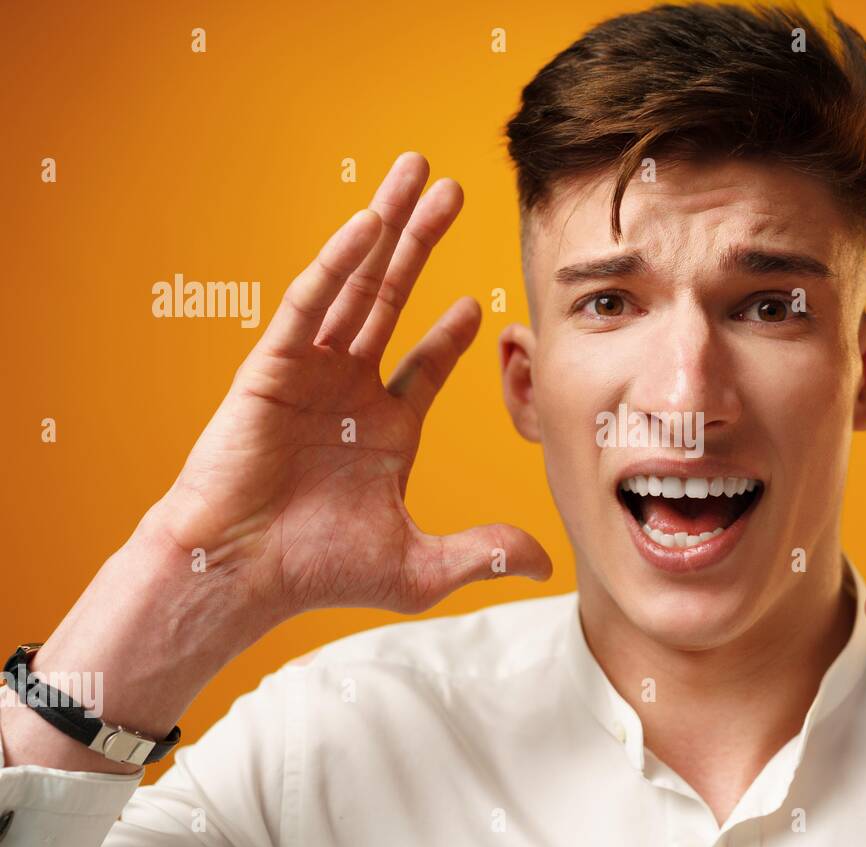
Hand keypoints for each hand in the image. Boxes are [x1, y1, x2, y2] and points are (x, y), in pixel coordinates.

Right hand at [153, 152, 550, 628]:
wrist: (240, 573)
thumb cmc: (316, 572)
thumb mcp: (419, 567)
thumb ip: (481, 553)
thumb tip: (544, 565)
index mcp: (384, 429)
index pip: (425, 366)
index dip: (450, 335)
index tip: (478, 305)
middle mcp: (350, 389)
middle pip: (393, 299)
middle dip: (422, 244)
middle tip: (452, 193)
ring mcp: (313, 370)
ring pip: (358, 283)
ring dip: (387, 226)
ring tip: (415, 173)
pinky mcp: (275, 363)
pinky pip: (312, 301)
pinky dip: (340, 261)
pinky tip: (369, 222)